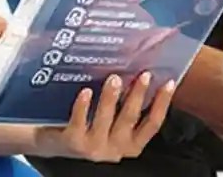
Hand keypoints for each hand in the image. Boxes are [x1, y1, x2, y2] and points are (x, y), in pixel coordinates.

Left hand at [34, 72, 173, 162]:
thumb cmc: (86, 127)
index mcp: (130, 144)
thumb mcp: (110, 123)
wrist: (54, 143)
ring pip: (105, 119)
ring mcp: (94, 148)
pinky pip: (79, 122)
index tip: (168, 83)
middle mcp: (115, 149)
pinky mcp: (73, 143)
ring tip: (114, 78)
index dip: (162, 103)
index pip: (152, 124)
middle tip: (143, 75)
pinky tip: (86, 91)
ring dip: (111, 97)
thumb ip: (123, 108)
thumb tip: (138, 73)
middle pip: (129, 118)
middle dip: (137, 95)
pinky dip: (83, 106)